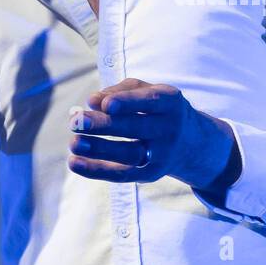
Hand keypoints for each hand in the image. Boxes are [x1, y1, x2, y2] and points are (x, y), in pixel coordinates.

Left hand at [66, 78, 241, 191]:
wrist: (192, 143)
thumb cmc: (159, 109)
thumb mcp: (149, 92)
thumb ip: (122, 91)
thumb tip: (92, 101)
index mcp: (169, 102)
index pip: (148, 101)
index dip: (127, 102)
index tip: (104, 103)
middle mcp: (169, 129)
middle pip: (135, 128)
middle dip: (104, 125)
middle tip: (76, 122)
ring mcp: (162, 154)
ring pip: (128, 153)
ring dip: (98, 149)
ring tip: (73, 143)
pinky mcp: (151, 173)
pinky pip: (122, 174)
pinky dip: (97, 170)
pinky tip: (75, 163)